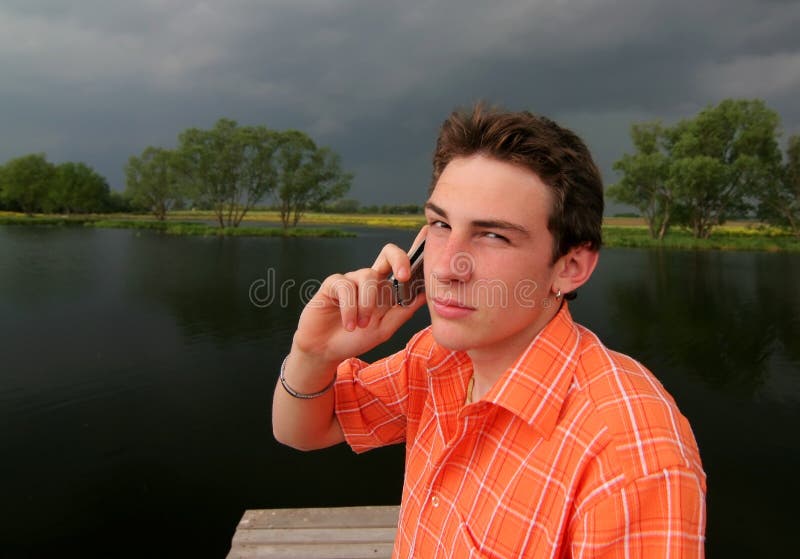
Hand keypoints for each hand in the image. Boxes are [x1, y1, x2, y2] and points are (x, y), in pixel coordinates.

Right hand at [292, 227, 427, 365]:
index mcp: (385, 289)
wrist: (325, 351)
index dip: (414, 250)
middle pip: (388, 253)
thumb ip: (403, 311)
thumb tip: (425, 294)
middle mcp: (369, 280)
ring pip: (368, 276)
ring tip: (361, 325)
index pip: (401, 265)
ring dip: (367, 304)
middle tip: (403, 277)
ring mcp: (351, 279)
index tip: (426, 238)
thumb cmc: (355, 338)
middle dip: (399, 259)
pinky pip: (346, 287)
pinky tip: (348, 325)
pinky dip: (350, 309)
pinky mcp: (333, 284)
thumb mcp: (385, 329)